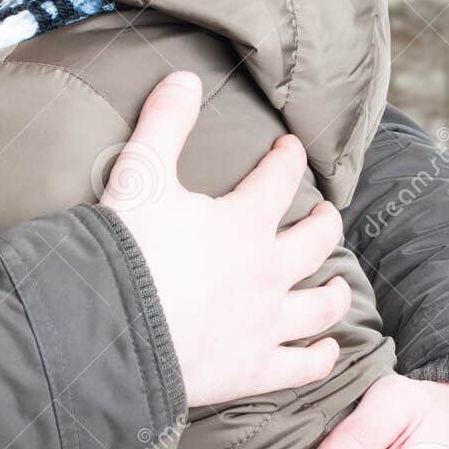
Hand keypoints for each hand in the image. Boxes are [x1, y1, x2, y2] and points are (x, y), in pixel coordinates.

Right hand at [105, 71, 350, 408]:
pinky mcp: (253, 370)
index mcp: (245, 223)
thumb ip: (164, 124)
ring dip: (335, 291)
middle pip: (315, 242)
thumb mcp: (140, 175)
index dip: (286, 159)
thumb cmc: (126, 251)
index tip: (289, 148)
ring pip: (320, 305)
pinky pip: (301, 366)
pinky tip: (327, 351)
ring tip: (340, 282)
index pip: (279, 180)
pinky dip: (319, 358)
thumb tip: (184, 78)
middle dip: (325, 223)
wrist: (108, 331)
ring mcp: (265, 324)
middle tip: (326, 213)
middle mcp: (267, 272)